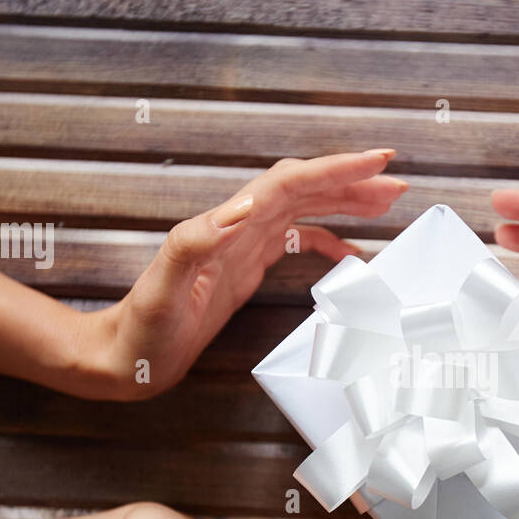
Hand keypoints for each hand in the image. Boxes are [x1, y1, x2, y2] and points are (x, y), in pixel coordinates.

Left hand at [81, 150, 407, 398]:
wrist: (122, 356)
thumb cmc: (141, 329)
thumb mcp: (163, 288)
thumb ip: (196, 243)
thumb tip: (245, 206)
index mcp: (226, 226)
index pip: (291, 183)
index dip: (336, 169)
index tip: (378, 161)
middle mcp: (237, 228)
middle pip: (304, 189)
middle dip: (351, 180)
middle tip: (396, 185)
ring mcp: (242, 247)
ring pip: (304, 210)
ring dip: (344, 203)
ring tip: (385, 206)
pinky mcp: (244, 269)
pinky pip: (295, 243)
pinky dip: (327, 242)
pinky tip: (351, 254)